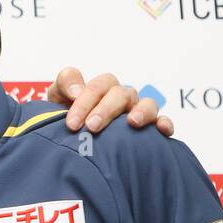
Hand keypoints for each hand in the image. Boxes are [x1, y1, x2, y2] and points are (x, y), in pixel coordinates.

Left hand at [48, 68, 173, 136]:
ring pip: (147, 104)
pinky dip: (164, 123)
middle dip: (106, 109)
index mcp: (101, 88)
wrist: (74, 137)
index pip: (98, 86)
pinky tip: (162, 129)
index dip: (85, 101)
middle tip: (92, 126)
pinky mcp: (150, 128)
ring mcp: (137, 111)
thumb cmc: (67, 114)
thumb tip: (77, 91)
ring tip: (132, 123)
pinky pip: (163, 121)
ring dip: (141, 111)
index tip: (72, 123)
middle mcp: (121, 98)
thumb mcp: (58, 97)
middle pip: (121, 94)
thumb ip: (64, 85)